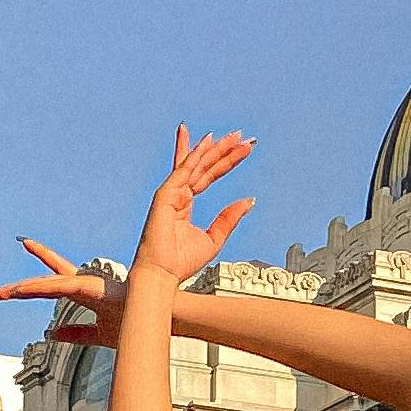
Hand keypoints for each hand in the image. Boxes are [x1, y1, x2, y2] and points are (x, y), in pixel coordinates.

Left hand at [0, 244, 127, 341]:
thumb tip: (52, 335)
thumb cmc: (133, 326)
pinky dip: (39, 289)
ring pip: (45, 286)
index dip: (42, 261)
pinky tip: (22, 291)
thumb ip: (75, 334)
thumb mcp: (97, 334)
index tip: (26, 243)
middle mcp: (81, 284)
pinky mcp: (87, 289)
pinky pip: (57, 289)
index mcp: (84, 290)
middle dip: (20, 287)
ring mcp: (83, 285)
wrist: (158, 317)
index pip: (56, 275)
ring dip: (22, 290)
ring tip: (1, 293)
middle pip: (43, 283)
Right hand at [134, 124, 252, 283]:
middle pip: (203, 166)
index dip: (225, 162)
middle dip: (222, 150)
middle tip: (241, 135)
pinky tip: (206, 143)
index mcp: (186, 203)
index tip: (243, 150)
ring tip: (233, 136)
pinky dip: (194, 156)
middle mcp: (178, 194)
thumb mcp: (214, 238)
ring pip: (196, 165)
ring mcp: (170, 193)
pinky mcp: (165, 196)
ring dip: (214, 149)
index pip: (208, 176)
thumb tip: (248, 200)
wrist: (162, 274)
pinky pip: (183, 171)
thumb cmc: (181, 262)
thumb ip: (229, 218)